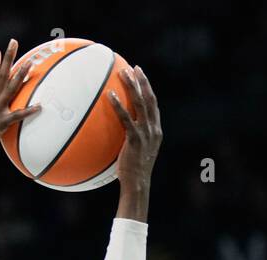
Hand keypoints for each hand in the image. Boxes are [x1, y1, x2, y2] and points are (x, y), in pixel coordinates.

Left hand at [109, 66, 161, 192]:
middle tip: (134, 68)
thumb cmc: (133, 171)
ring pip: (140, 104)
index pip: (154, 105)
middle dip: (143, 81)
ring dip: (132, 86)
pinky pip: (126, 118)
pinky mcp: (135, 139)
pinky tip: (110, 95)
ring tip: (123, 73)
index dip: (148, 89)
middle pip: (150, 99)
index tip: (140, 75)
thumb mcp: (137, 151)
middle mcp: (153, 129)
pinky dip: (118, 105)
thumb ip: (132, 138)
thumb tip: (118, 130)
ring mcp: (146, 134)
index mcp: (156, 131)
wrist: (138, 184)